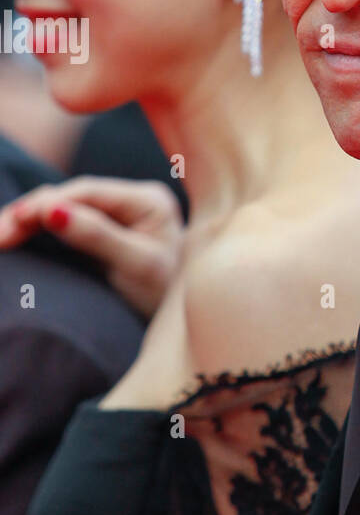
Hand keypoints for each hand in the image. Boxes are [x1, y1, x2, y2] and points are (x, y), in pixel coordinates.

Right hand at [0, 176, 183, 316]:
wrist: (187, 322)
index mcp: (148, 200)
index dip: (47, 203)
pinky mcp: (102, 233)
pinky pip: (63, 226)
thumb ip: (98, 237)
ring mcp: (118, 215)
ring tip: (0, 238)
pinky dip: (37, 232)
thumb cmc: (169, 295)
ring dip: (27, 221)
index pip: (88, 192)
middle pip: (70, 198)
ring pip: (62, 210)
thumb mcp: (138, 267)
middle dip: (30, 213)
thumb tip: (52, 210)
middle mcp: (132, 200)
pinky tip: (13, 239)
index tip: (15, 220)